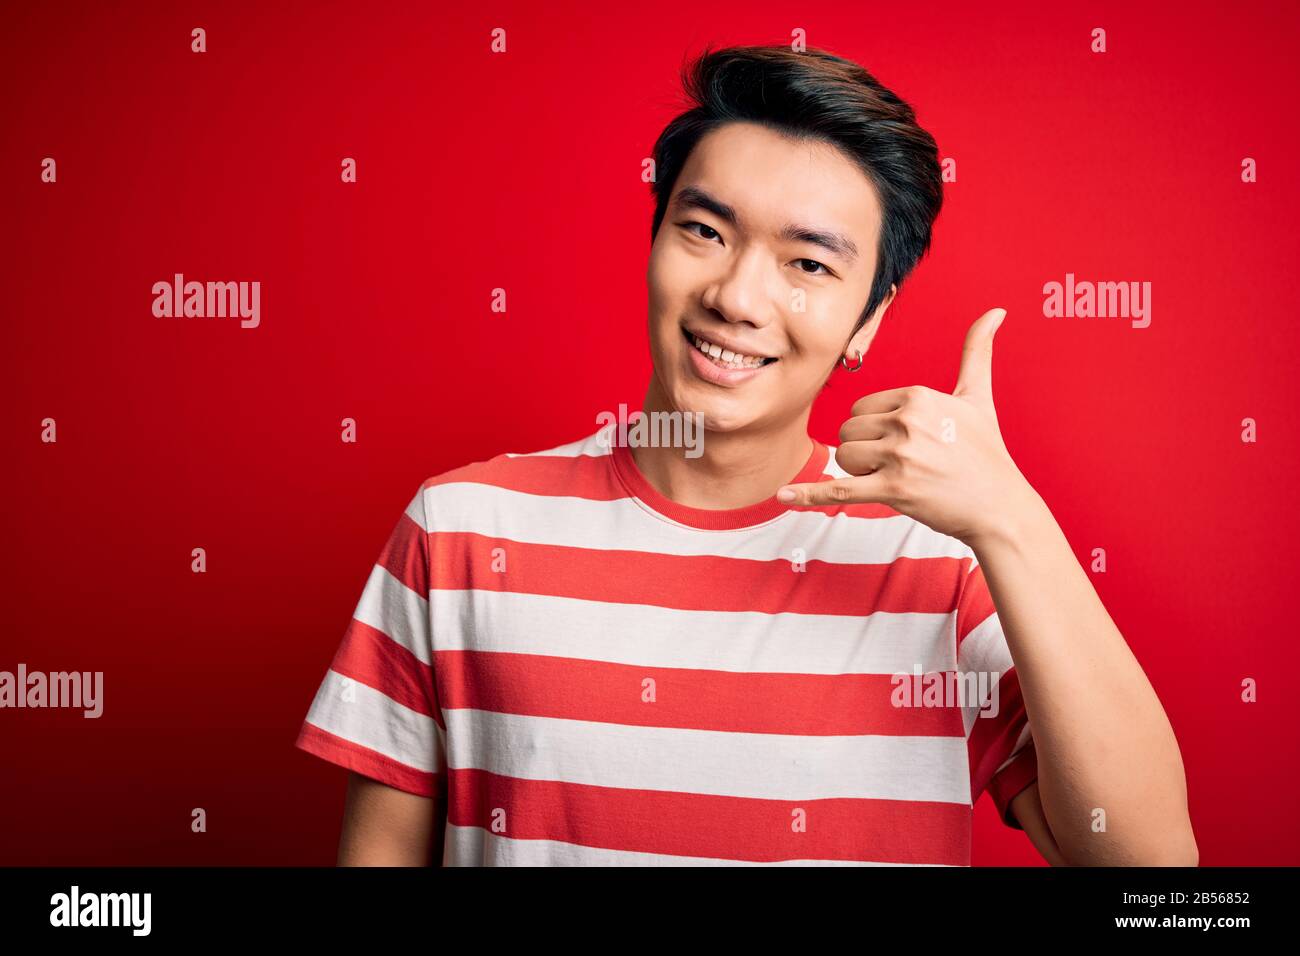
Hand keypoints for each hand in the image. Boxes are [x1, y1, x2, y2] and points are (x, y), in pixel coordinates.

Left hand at [777, 307, 1036, 547]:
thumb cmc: (986, 452)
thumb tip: (996, 311)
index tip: (908, 442)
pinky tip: (781, 495)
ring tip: (899, 479)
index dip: (875, 429)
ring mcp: (900, 457)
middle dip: (865, 450)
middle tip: (905, 465)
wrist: (1001, 507)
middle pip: (848, 431)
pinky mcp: (893, 491)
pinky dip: (808, 494)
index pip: (861, 408)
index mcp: (918, 396)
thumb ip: (977, 351)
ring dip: (860, 472)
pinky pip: (839, 490)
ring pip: (844, 457)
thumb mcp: (978, 397)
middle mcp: (907, 421)